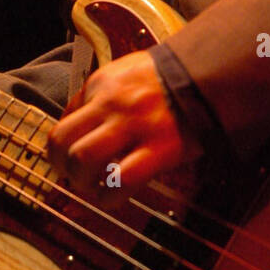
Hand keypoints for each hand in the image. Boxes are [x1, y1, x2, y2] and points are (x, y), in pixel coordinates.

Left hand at [47, 51, 198, 192]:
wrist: (208, 75)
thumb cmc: (166, 77)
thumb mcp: (123, 72)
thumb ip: (96, 93)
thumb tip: (72, 118)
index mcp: (101, 85)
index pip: (64, 121)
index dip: (61, 148)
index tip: (69, 160)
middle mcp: (111, 104)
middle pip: (62, 142)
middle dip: (62, 167)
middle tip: (76, 177)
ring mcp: (134, 126)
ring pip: (84, 160)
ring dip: (82, 182)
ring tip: (94, 188)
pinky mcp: (158, 148)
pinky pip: (121, 180)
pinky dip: (110, 197)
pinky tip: (113, 197)